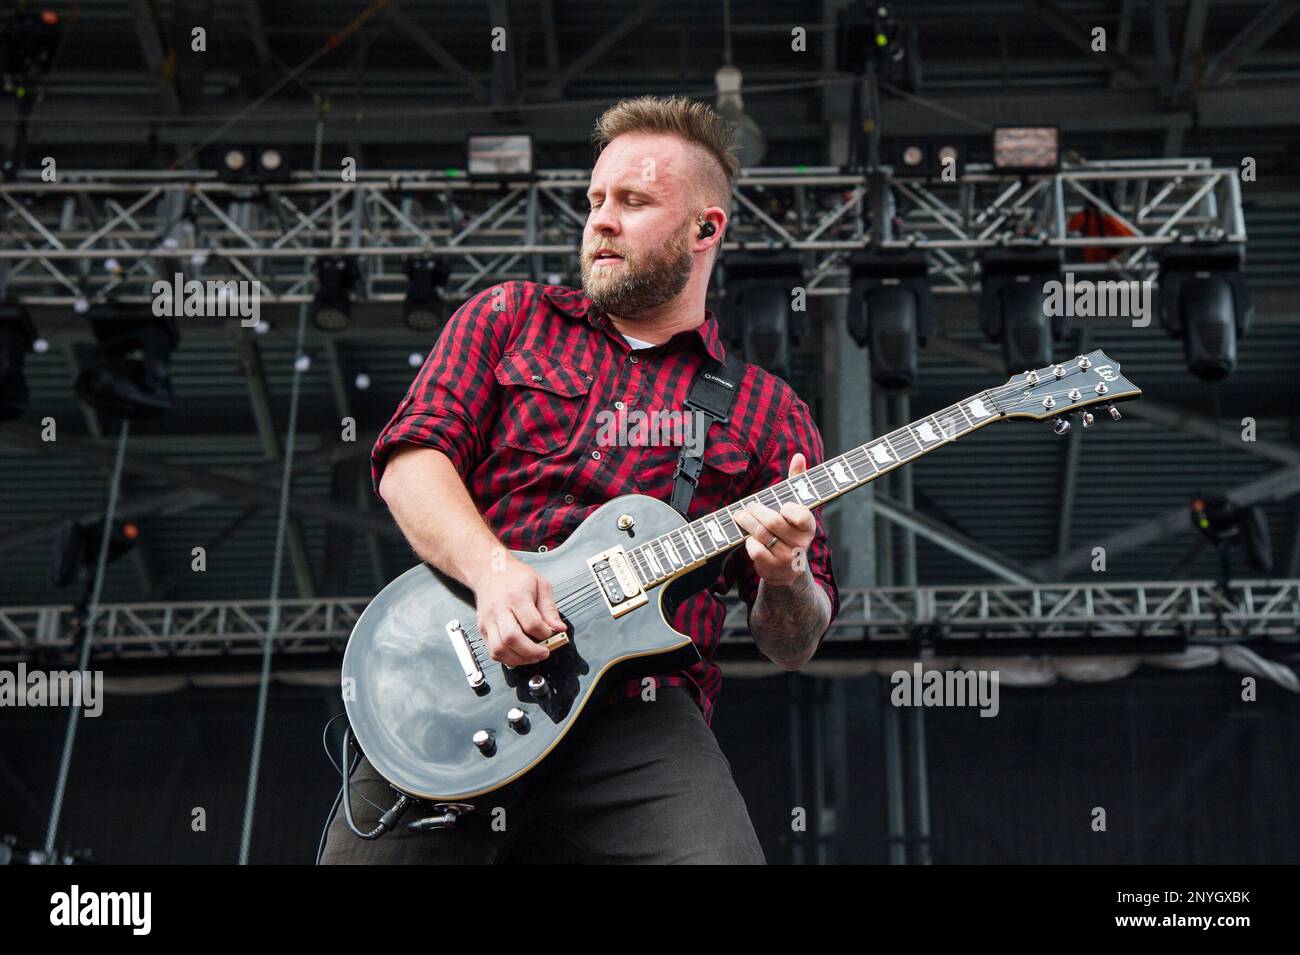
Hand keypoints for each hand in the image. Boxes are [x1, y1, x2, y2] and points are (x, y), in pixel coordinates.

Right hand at [470, 549, 566, 665]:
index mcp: (517, 597)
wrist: (490, 571)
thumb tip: (560, 628)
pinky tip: (518, 656)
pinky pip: (492, 651)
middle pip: (512, 638)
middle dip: (531, 651)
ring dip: (518, 659)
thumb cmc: (516, 577)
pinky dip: (506, 658)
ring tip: (532, 657)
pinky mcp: (483, 629)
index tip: (550, 634)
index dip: (544, 634)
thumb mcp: (540, 585)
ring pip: (499, 648)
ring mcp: (489, 621)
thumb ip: (550, 608)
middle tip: (544, 653)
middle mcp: (500, 610)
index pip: (531, 623)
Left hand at [730, 453, 816, 588]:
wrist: (788, 570)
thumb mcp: (797, 507)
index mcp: (808, 526)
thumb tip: (799, 456)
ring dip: (746, 522)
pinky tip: (747, 538)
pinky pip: (755, 550)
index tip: (781, 506)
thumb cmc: (790, 530)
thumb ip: (798, 482)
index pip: (801, 515)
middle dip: (755, 510)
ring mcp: (786, 556)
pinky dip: (748, 542)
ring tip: (740, 516)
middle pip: (772, 521)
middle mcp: (800, 543)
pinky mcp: (772, 567)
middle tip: (748, 506)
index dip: (789, 509)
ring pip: (761, 534)